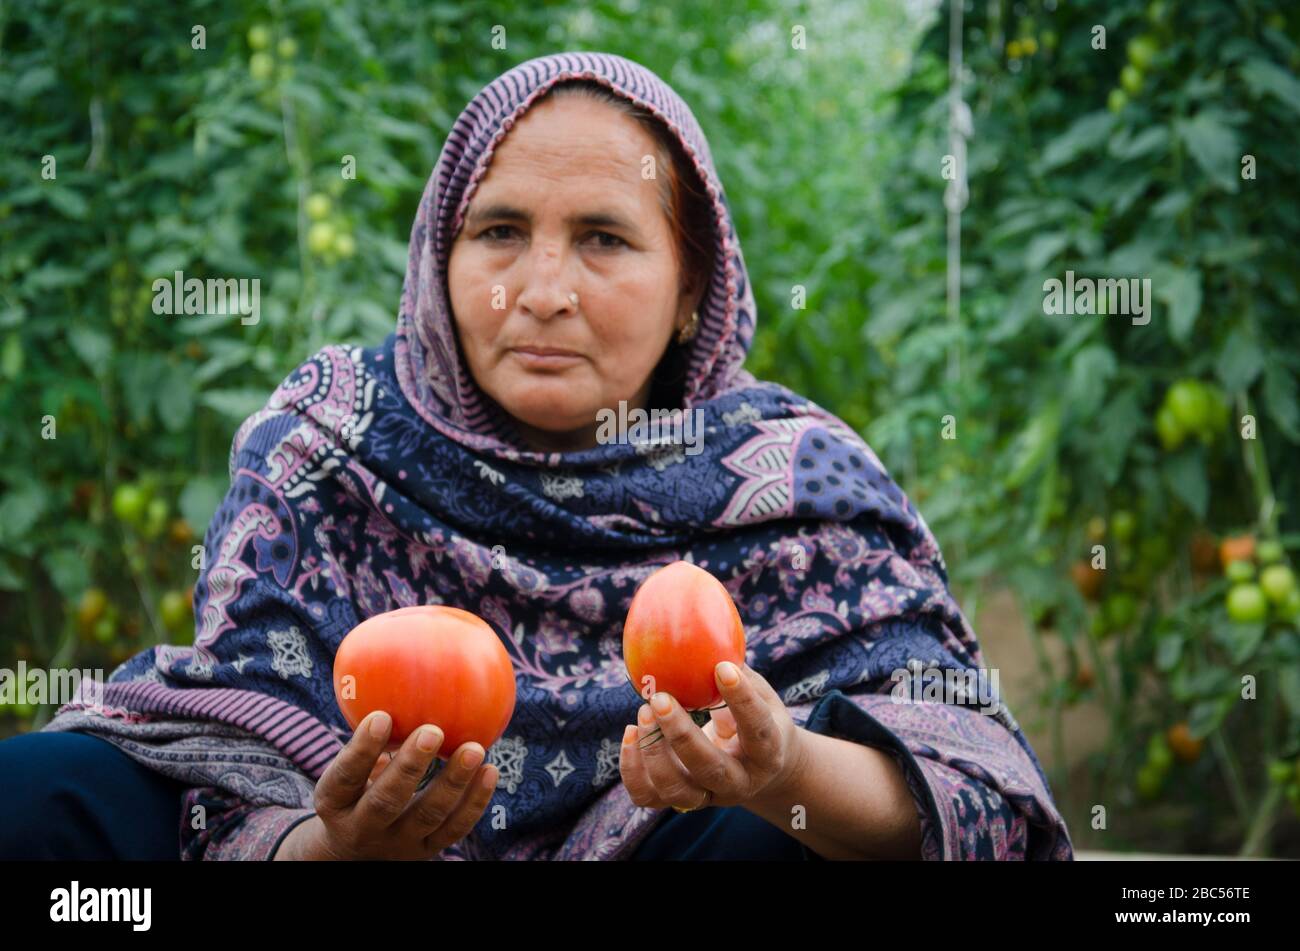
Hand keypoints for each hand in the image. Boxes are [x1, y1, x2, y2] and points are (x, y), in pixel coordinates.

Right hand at [283, 710, 497, 859]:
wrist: (353, 854)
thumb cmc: (354, 791)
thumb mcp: (346, 770)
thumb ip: (368, 738)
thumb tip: (396, 674)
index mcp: (334, 803)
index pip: (344, 778)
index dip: (361, 749)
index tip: (382, 715)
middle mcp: (362, 828)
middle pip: (386, 801)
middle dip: (410, 767)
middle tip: (432, 731)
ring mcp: (397, 843)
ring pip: (428, 816)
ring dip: (453, 782)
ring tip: (474, 749)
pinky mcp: (426, 851)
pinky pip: (455, 829)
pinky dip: (475, 801)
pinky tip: (489, 770)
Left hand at [619, 661, 807, 811]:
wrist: (761, 772)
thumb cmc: (759, 720)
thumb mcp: (762, 697)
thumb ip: (739, 673)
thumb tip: (709, 630)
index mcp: (769, 754)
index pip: (758, 731)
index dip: (742, 700)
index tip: (722, 667)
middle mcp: (740, 782)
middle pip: (709, 768)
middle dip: (680, 734)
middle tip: (659, 698)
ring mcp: (708, 797)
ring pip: (675, 789)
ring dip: (653, 750)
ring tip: (644, 711)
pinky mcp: (680, 801)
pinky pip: (647, 796)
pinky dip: (631, 767)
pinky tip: (631, 732)